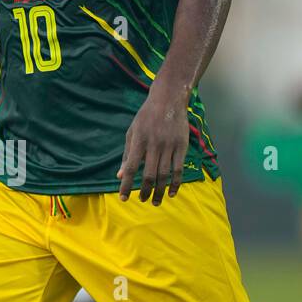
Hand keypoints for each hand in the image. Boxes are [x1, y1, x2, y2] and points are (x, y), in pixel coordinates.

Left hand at [117, 84, 189, 204]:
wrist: (168, 99)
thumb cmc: (146, 117)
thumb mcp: (132, 132)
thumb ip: (127, 155)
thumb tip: (120, 175)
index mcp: (139, 141)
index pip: (131, 168)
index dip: (126, 185)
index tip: (123, 198)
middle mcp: (154, 145)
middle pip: (149, 174)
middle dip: (144, 191)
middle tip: (142, 200)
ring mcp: (169, 146)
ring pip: (164, 174)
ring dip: (159, 191)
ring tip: (154, 202)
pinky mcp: (182, 146)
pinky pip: (178, 169)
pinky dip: (175, 183)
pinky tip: (172, 193)